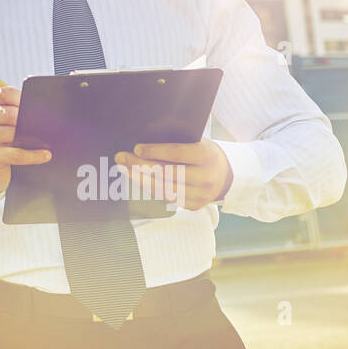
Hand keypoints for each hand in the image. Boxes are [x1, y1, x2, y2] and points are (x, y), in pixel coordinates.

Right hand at [0, 86, 49, 196]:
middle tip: (47, 125)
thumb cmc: (3, 141)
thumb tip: (43, 114)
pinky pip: (15, 154)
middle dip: (29, 120)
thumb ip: (19, 113)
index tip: (35, 105)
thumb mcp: (8, 124)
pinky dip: (33, 156)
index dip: (21, 98)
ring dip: (32, 138)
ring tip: (46, 141)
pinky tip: (45, 155)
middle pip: (9, 114)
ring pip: (12, 134)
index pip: (4, 94)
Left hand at [113, 140, 232, 210]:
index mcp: (207, 156)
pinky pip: (167, 197)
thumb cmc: (204, 154)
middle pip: (166, 172)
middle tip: (121, 157)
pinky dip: (151, 187)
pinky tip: (139, 179)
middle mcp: (205, 178)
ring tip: (124, 168)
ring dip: (140, 178)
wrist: (226, 175)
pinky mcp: (194, 206)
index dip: (154, 151)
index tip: (136, 148)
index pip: (176, 153)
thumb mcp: (197, 143)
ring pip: (164, 187)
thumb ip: (177, 143)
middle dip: (140, 165)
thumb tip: (143, 145)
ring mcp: (201, 195)